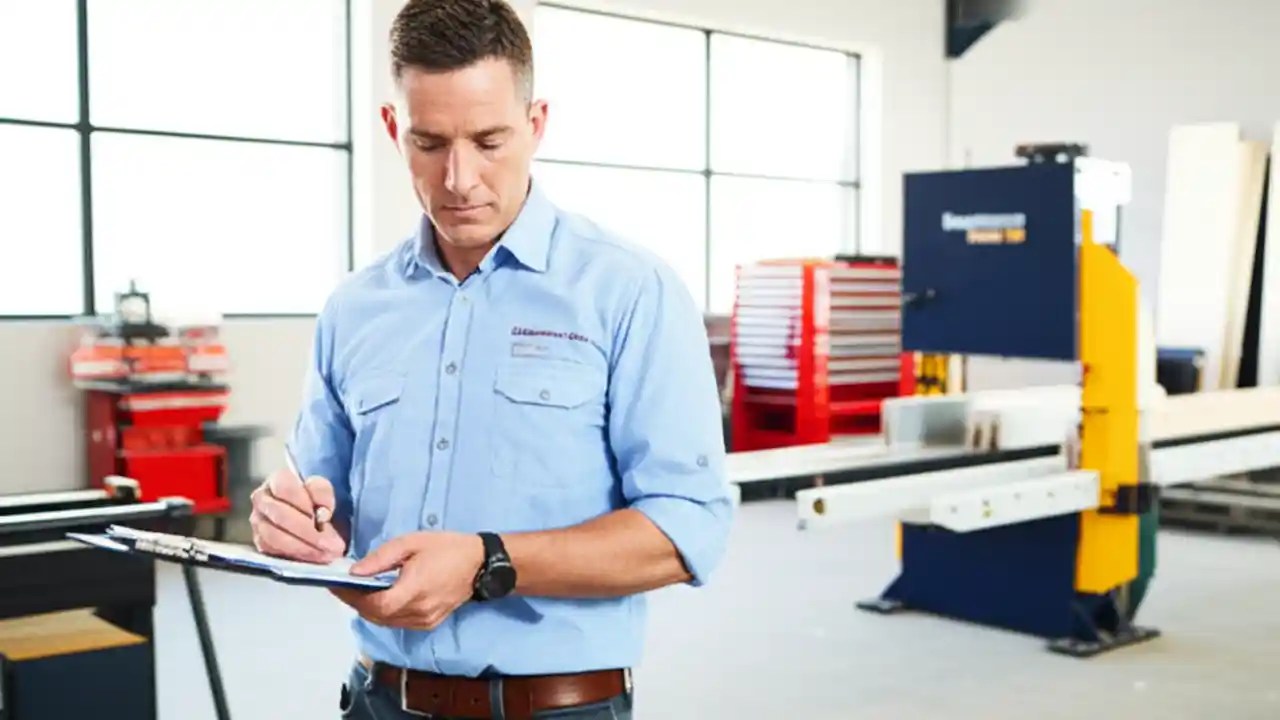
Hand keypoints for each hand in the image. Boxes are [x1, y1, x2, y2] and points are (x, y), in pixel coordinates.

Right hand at [249, 469, 345, 563]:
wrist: (310, 517)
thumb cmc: (315, 500)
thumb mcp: (323, 490)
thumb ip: (322, 494)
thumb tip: (322, 514)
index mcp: (276, 480)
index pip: (285, 488)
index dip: (304, 503)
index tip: (324, 517)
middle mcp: (261, 500)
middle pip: (281, 515)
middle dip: (309, 532)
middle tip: (332, 545)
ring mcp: (258, 523)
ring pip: (275, 537)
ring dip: (303, 548)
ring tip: (325, 554)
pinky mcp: (260, 543)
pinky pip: (274, 552)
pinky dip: (295, 556)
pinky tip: (313, 558)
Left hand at [331, 532, 484, 630]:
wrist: (480, 564)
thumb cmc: (447, 548)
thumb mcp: (412, 543)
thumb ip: (381, 558)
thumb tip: (354, 572)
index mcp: (415, 589)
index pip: (375, 604)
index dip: (352, 598)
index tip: (336, 585)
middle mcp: (419, 611)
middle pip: (377, 616)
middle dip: (356, 602)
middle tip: (342, 587)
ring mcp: (425, 620)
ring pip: (386, 622)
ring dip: (368, 609)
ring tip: (356, 592)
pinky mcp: (429, 623)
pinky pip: (398, 622)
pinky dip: (384, 613)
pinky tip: (378, 599)